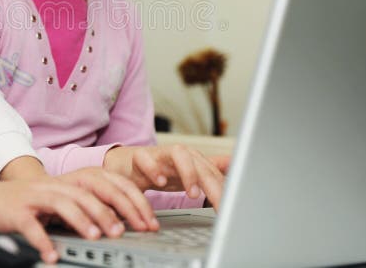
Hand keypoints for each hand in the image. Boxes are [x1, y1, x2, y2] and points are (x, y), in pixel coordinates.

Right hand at [0, 165, 152, 263]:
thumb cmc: (21, 205)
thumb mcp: (55, 202)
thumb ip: (81, 207)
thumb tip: (117, 221)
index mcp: (67, 183)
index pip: (105, 185)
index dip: (128, 200)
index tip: (145, 220)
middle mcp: (52, 186)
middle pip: (87, 193)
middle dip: (109, 211)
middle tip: (125, 230)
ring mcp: (33, 198)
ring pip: (63, 204)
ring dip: (82, 220)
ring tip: (97, 236)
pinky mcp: (14, 213)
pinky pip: (31, 226)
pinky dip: (43, 241)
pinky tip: (52, 255)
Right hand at [103, 145, 229, 209]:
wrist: (130, 164)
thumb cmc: (162, 168)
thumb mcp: (189, 171)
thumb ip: (212, 169)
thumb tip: (235, 165)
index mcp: (194, 159)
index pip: (214, 174)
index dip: (224, 192)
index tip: (232, 211)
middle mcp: (180, 154)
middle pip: (201, 165)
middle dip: (212, 186)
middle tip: (221, 205)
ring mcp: (160, 154)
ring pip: (179, 155)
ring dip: (188, 172)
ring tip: (193, 193)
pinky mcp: (140, 157)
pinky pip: (146, 159)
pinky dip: (153, 169)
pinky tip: (160, 182)